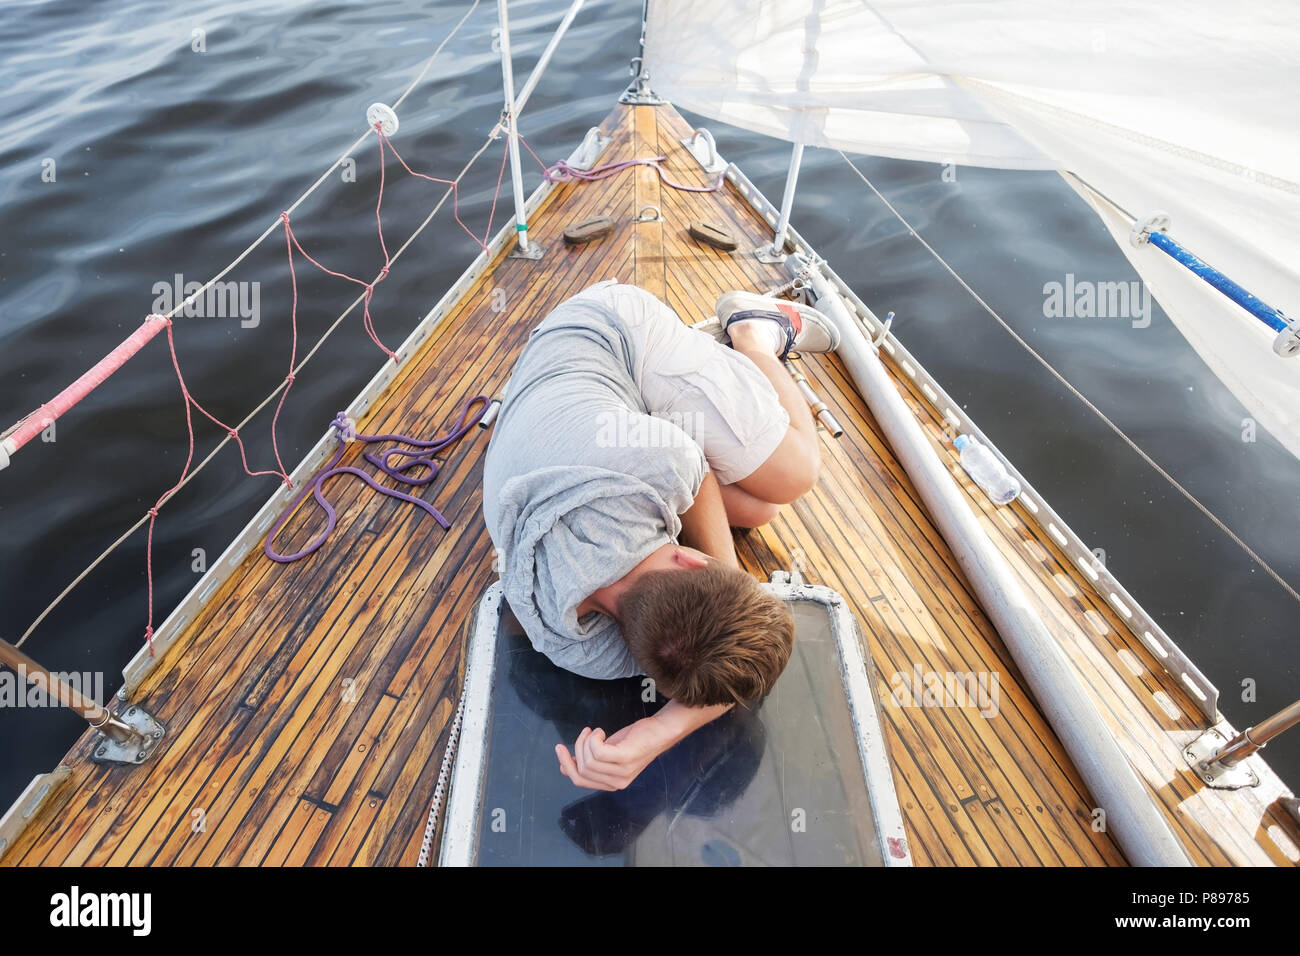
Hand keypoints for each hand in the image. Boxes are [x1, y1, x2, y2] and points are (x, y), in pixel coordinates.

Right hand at [554, 716, 677, 790]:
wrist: (661, 731)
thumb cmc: (636, 740)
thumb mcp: (609, 753)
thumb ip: (591, 762)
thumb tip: (564, 768)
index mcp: (612, 784)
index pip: (580, 781)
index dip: (567, 765)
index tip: (560, 750)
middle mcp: (617, 782)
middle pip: (582, 770)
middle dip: (576, 748)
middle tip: (584, 733)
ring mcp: (622, 772)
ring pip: (588, 760)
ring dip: (586, 740)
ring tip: (595, 731)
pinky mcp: (625, 758)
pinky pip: (597, 751)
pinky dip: (594, 738)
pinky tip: (601, 731)